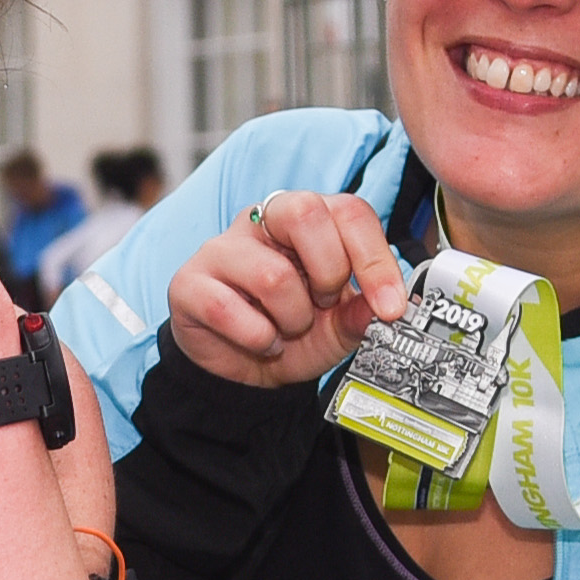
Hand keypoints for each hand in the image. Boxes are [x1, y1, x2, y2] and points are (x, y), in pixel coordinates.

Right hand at [164, 192, 405, 387]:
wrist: (242, 368)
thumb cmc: (290, 332)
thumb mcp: (336, 329)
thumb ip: (359, 316)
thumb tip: (382, 308)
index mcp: (308, 220)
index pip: (349, 211)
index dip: (375, 260)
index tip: (391, 308)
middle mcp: (263, 221)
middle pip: (305, 212)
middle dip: (329, 272)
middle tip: (325, 303)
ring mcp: (221, 248)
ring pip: (272, 274)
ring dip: (292, 318)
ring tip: (287, 328)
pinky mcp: (188, 282)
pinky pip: (229, 309)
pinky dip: (258, 338)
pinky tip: (260, 341)